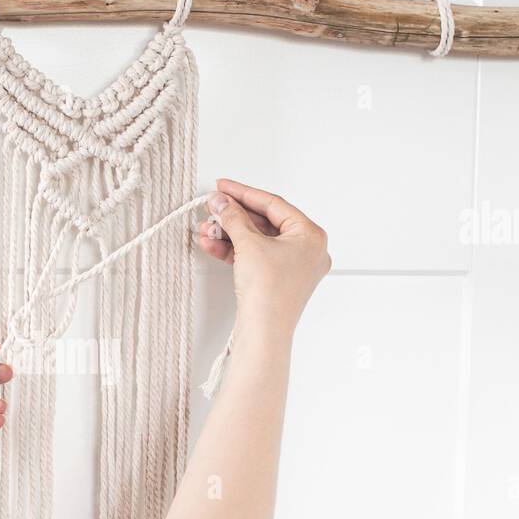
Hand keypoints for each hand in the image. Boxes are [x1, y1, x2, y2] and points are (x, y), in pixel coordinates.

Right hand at [197, 178, 330, 332]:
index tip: (224, 187)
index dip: (244, 193)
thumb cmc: (270, 293)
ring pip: (257, 241)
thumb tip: (223, 203)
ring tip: (207, 229)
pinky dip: (235, 250)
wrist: (264, 332)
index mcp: (311, 236)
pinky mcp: (277, 281)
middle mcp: (306, 250)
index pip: (274, 204)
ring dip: (229, 234)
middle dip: (233, 217)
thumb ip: (234, 217)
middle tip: (212, 208)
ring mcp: (292, 267)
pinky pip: (255, 257)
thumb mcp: (249, 244)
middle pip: (264, 222)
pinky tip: (213, 244)